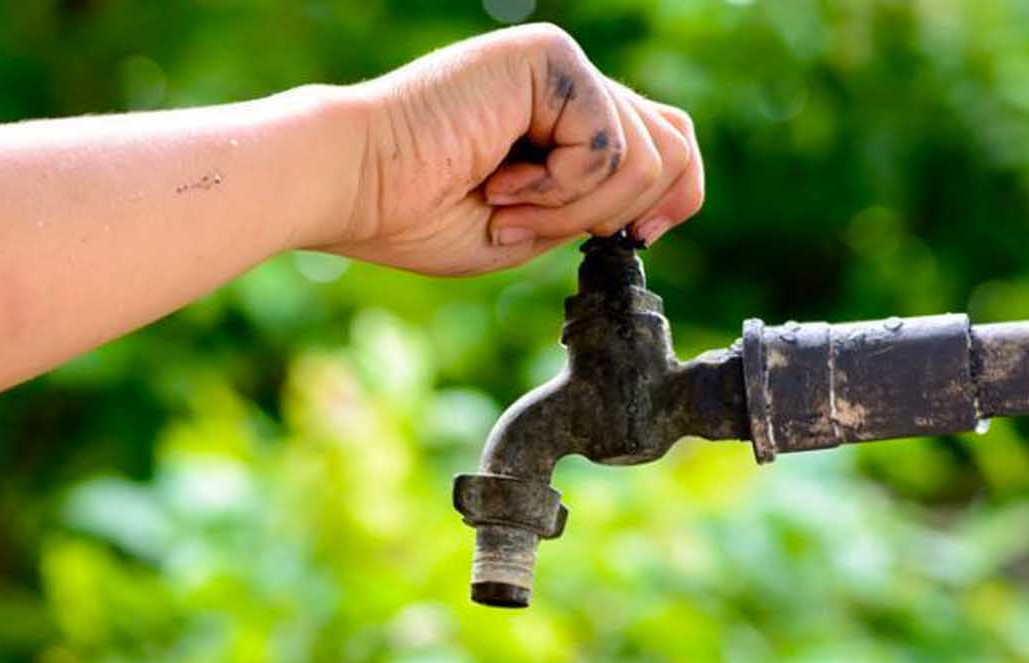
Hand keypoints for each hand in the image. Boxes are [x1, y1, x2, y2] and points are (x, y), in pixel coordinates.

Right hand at [316, 23, 704, 275]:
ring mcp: (562, 63)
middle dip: (618, 213)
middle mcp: (570, 82)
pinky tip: (499, 180)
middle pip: (674, 146)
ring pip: (647, 155)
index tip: (629, 239)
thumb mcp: (535, 227)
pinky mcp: (548, 56)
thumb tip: (659, 206)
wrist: (353, 186)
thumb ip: (595, 207)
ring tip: (505, 203)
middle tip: (535, 223)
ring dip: (576, 207)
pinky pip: (610, 144)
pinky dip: (561, 188)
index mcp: (566, 117)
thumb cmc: (418, 213)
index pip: (669, 143)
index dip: (673, 199)